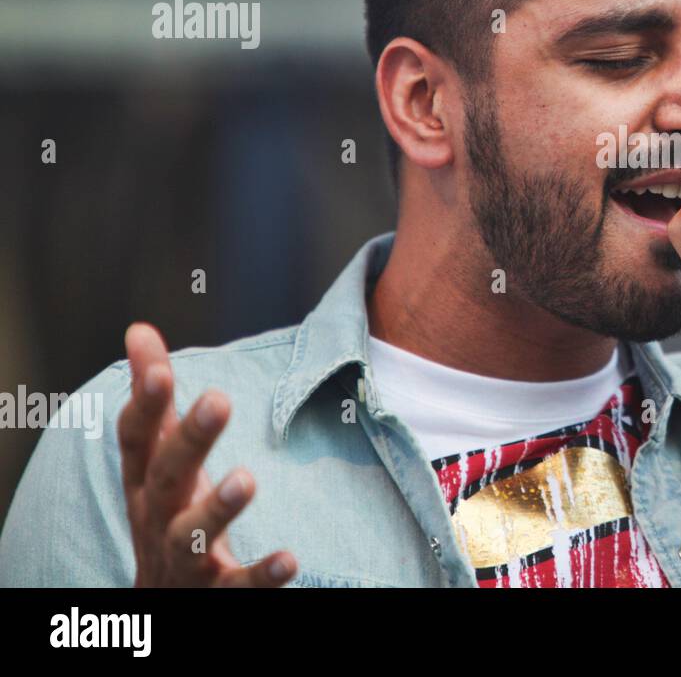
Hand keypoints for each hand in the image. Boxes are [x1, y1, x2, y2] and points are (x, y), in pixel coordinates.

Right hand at [118, 322, 297, 586]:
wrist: (162, 603)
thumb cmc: (165, 511)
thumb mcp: (156, 457)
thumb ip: (154, 397)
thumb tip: (139, 328)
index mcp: (146, 481)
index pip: (138, 439)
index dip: (144, 405)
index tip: (159, 370)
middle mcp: (158, 517)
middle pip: (166, 477)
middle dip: (189, 441)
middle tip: (219, 399)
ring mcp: (184, 560)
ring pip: (190, 537)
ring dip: (216, 510)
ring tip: (247, 479)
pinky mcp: (217, 593)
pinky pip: (237, 587)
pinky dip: (261, 576)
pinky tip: (290, 559)